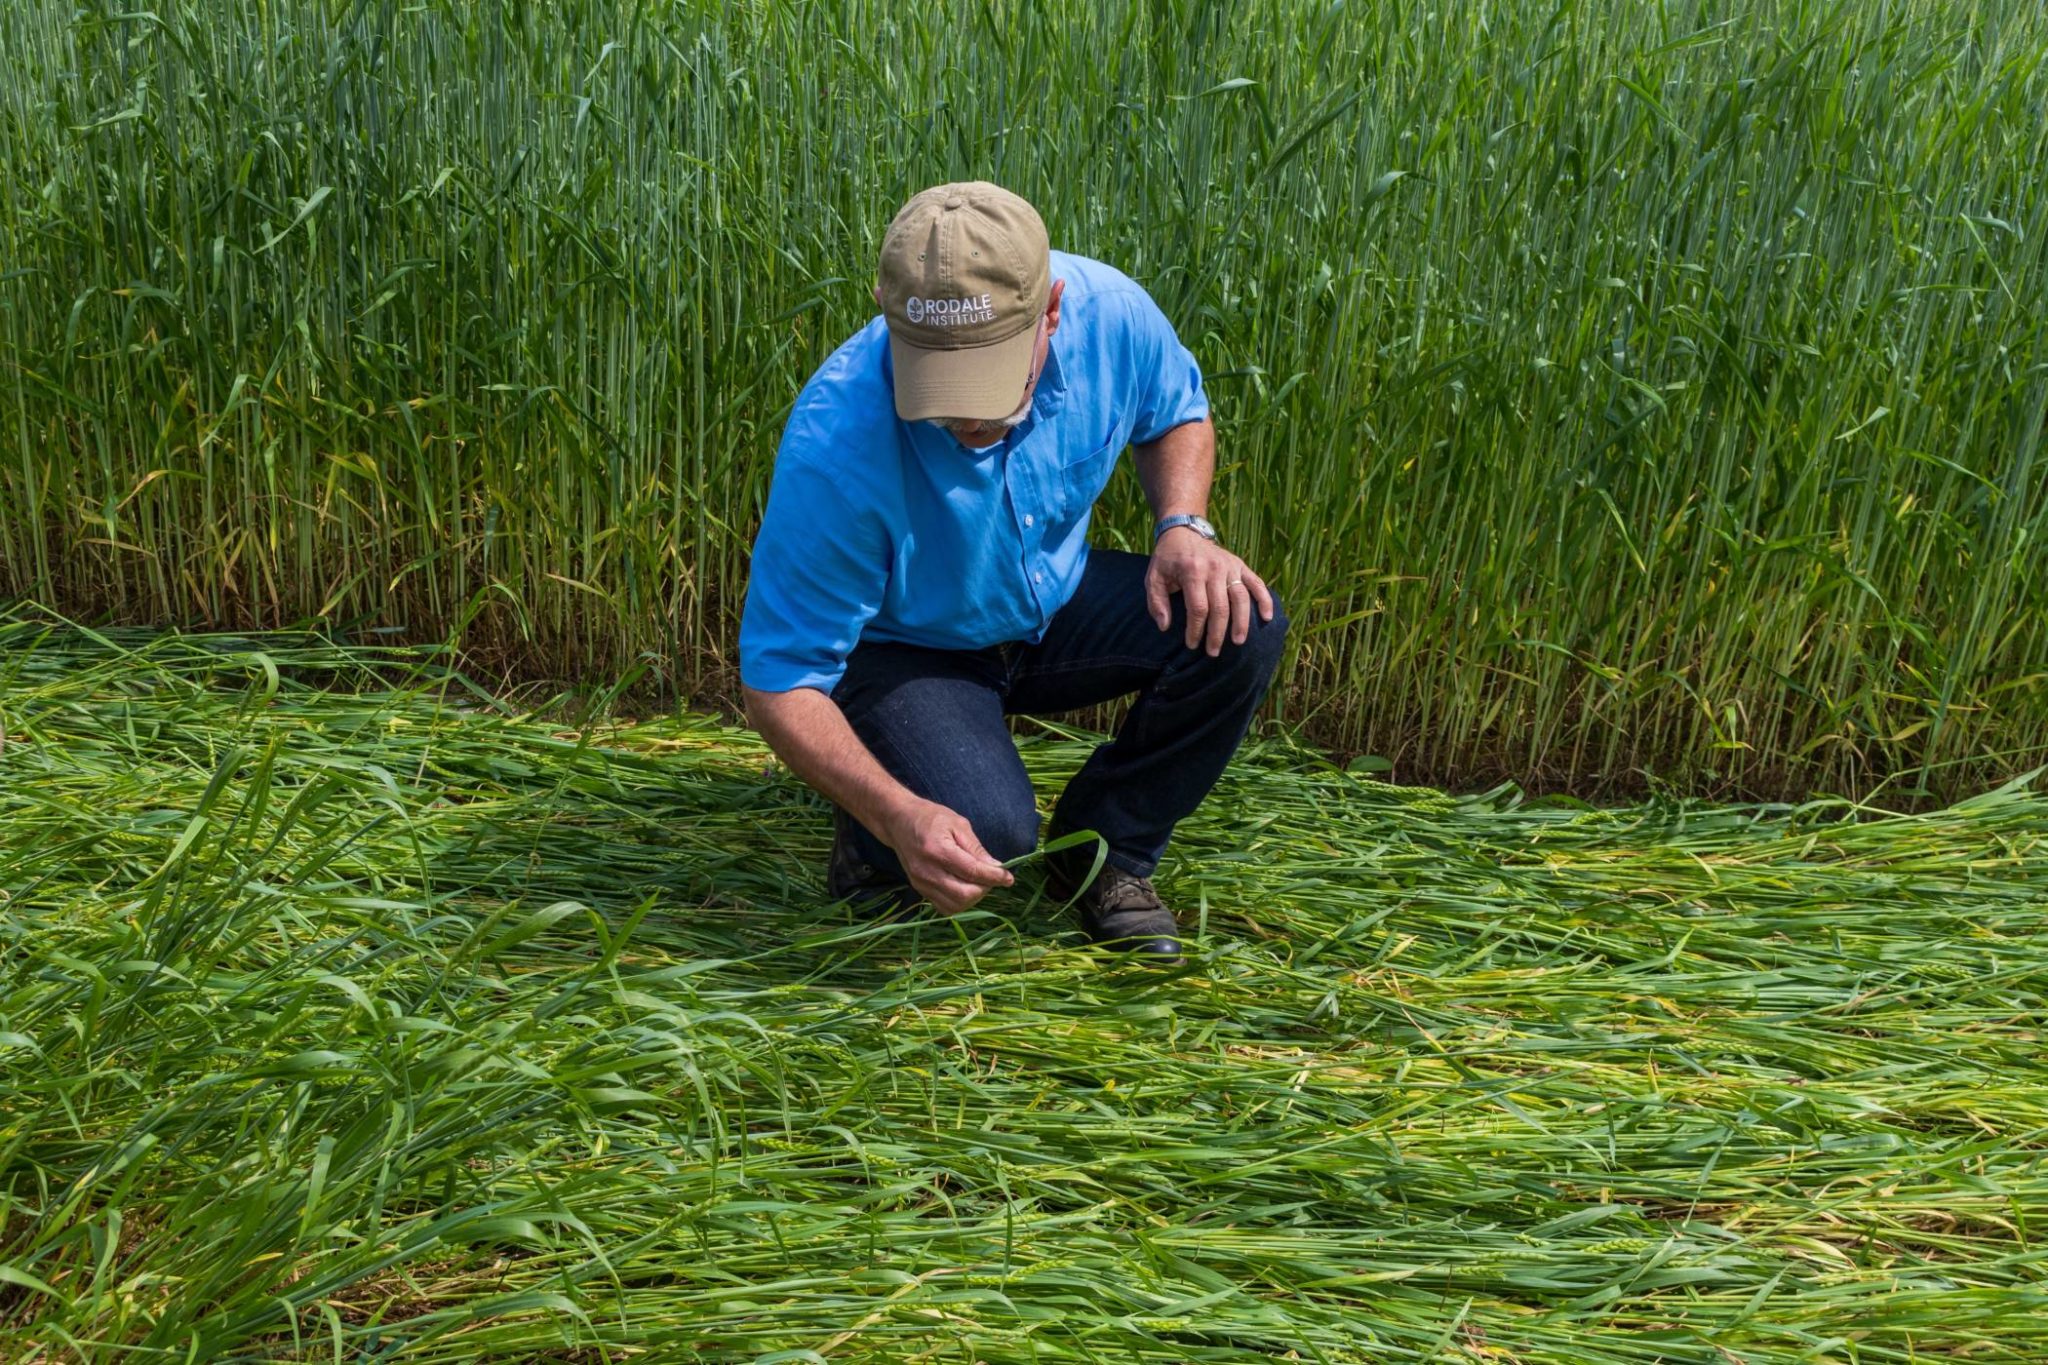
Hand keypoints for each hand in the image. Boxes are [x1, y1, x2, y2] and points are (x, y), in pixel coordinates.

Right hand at [881, 798, 1014, 914]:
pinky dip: (959, 902)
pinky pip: (944, 907)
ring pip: (955, 905)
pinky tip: (963, 887)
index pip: (972, 872)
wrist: (898, 822)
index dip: (994, 877)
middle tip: (991, 877)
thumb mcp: (958, 824)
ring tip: (977, 882)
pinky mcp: (919, 890)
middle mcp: (927, 871)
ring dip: (972, 897)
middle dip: (984, 889)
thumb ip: (976, 848)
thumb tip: (997, 868)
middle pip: (964, 895)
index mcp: (938, 850)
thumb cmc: (930, 817)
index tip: (1009, 878)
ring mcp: (921, 883)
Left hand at [1145, 527, 1275, 655]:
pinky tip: (1267, 617)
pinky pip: (1256, 583)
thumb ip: (1156, 602)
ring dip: (1241, 622)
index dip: (1196, 630)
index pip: (1198, 608)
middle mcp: (1214, 568)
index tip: (1192, 645)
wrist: (1183, 531)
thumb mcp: (1153, 577)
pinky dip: (1264, 600)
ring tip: (1238, 641)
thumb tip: (1165, 626)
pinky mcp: (1240, 565)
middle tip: (1213, 652)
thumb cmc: (1167, 559)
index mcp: (1192, 571)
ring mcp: (1230, 566)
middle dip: (1217, 633)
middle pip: (1221, 607)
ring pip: (1241, 598)